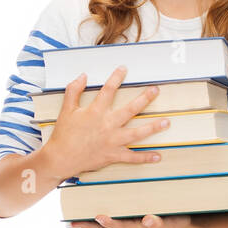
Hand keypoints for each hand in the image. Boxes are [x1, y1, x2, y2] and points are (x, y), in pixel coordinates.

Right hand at [42, 66, 171, 178]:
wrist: (61, 158)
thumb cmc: (63, 134)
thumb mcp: (66, 109)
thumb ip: (74, 90)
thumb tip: (83, 75)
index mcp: (96, 111)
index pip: (109, 90)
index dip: (117, 77)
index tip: (124, 69)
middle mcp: (108, 125)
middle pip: (131, 109)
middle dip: (145, 98)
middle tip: (156, 90)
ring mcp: (112, 141)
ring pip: (137, 133)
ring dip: (153, 127)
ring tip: (166, 122)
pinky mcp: (113, 155)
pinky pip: (132, 157)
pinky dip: (145, 158)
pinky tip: (157, 156)